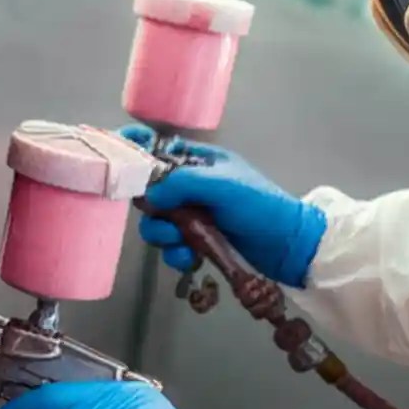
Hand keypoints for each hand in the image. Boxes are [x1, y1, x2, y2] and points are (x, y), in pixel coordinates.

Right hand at [119, 124, 326, 287]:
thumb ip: (183, 183)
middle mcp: (193, 186)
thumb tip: (150, 193)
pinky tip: (190, 259)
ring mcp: (196, 215)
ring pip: (158, 223)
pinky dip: (176, 255)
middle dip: (152, 210)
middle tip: (165, 219)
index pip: (160, 150)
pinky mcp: (200, 242)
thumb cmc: (261, 206)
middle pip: (151, 193)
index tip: (118, 165)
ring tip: (181, 244)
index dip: (136, 153)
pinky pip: (172, 247)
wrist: (290, 247)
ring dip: (162, 235)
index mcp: (201, 161)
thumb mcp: (223, 185)